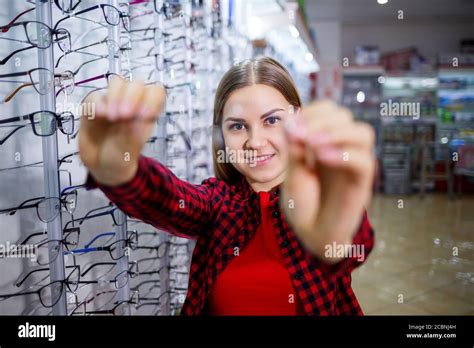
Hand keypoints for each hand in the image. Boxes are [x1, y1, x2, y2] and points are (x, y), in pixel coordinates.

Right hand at [79, 77, 165, 185]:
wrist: (101, 166)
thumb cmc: (122, 157)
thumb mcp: (130, 150)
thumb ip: (131, 134)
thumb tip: (134, 118)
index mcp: (147, 112)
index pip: (156, 92)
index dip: (152, 99)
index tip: (145, 115)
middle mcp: (131, 104)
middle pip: (136, 84)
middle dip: (132, 97)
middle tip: (125, 115)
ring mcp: (112, 103)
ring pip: (117, 83)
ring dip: (115, 96)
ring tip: (112, 117)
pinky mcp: (93, 107)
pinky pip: (95, 96)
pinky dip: (97, 103)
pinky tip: (100, 115)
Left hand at [280, 100, 374, 262]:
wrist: (311, 234)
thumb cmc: (302, 204)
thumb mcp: (292, 173)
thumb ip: (294, 148)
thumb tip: (291, 121)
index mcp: (324, 142)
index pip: (329, 110)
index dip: (313, 112)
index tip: (294, 126)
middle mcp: (342, 149)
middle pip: (346, 117)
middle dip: (321, 120)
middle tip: (301, 136)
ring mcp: (353, 165)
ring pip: (363, 133)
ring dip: (336, 132)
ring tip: (312, 144)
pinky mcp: (361, 183)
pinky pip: (364, 161)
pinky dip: (344, 154)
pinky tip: (321, 159)